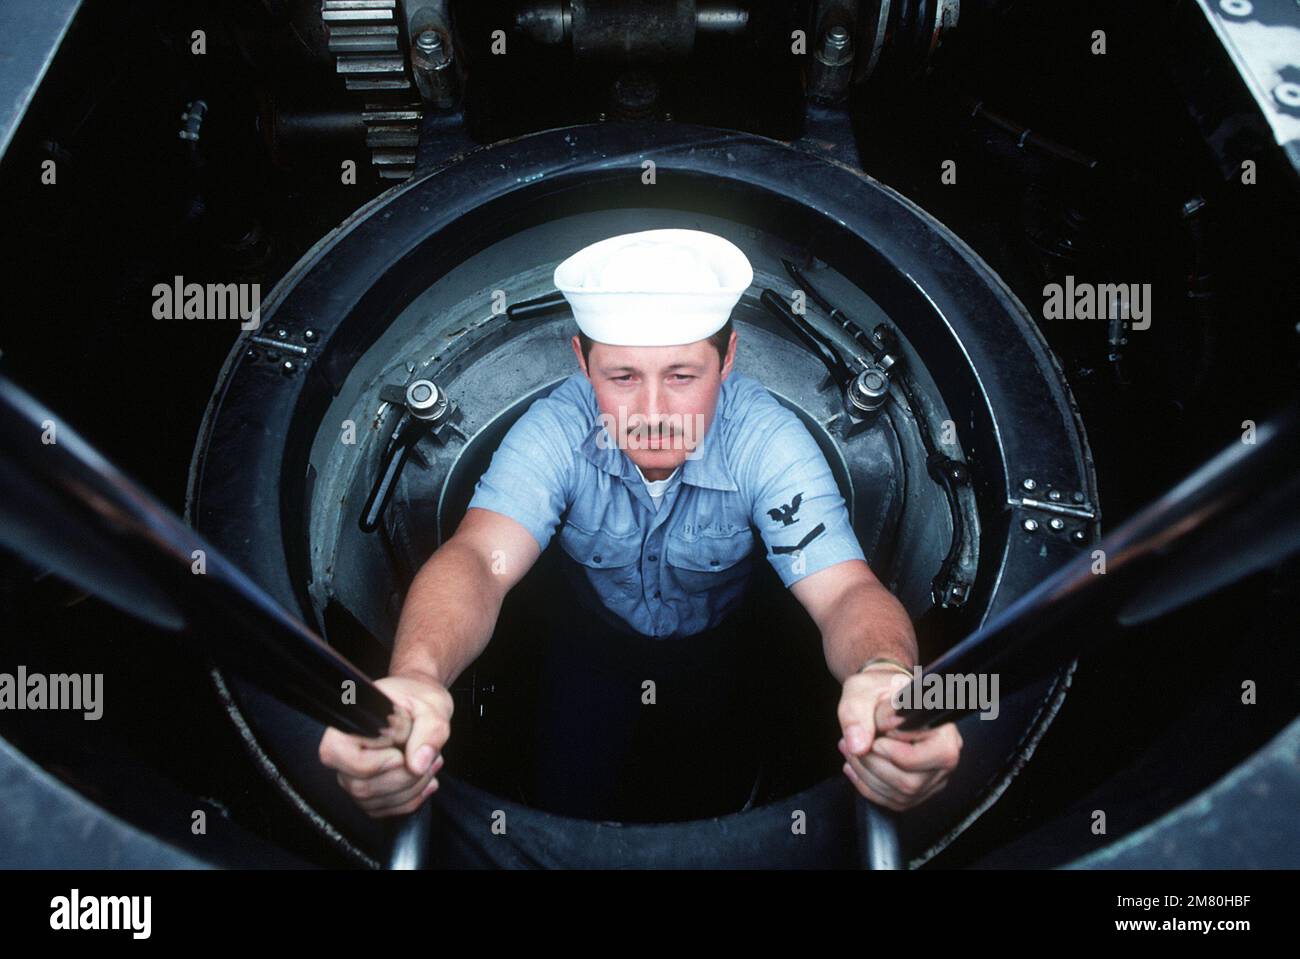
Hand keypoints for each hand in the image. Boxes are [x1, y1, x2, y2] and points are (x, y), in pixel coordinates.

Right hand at [317, 674, 453, 818]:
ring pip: (373, 802)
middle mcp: (344, 751)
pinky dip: (411, 799)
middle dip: (404, 778)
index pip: (337, 754)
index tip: (401, 754)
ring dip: (412, 788)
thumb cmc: (419, 698)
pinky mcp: (368, 791)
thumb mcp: (433, 706)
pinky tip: (425, 778)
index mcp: (350, 722)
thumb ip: (430, 732)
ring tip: (431, 762)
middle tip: (429, 757)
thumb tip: (417, 764)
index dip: (373, 762)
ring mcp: (353, 775)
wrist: (421, 703)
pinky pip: (385, 810)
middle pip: (360, 786)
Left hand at [836, 667, 961, 811]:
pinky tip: (856, 766)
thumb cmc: (878, 691)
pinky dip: (868, 786)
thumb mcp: (861, 693)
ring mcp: (934, 776)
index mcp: (941, 729)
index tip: (872, 739)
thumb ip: (857, 715)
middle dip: (871, 765)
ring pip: (900, 795)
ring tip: (851, 750)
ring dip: (866, 775)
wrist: (881, 698)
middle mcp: (945, 755)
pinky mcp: (921, 789)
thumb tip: (858, 746)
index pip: (920, 757)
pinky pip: (894, 801)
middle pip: (910, 782)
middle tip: (851, 744)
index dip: (889, 752)